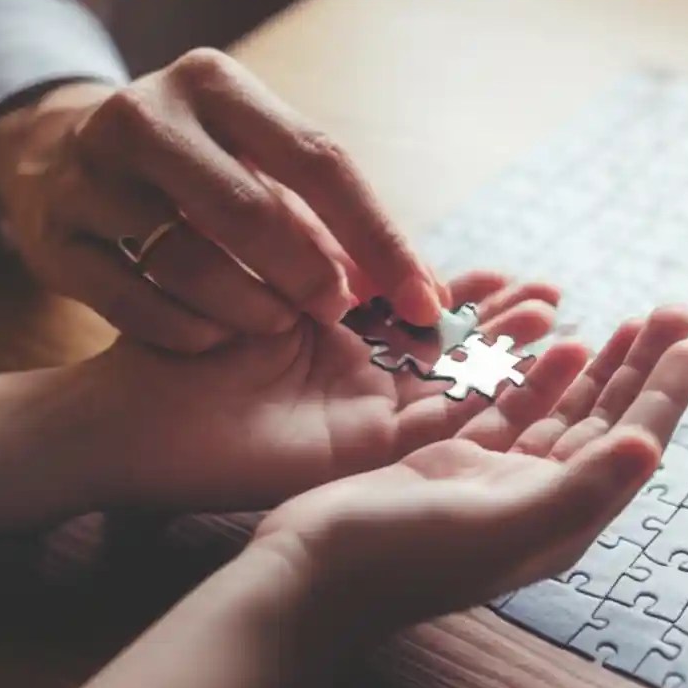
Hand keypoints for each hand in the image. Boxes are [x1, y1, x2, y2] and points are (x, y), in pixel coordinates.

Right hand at [0, 48, 445, 352]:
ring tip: (273, 325)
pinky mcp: (56, 235)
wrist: (59, 158)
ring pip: (187, 259)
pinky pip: (132, 300)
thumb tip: (424, 293)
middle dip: (308, 274)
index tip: (424, 301)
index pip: (320, 161)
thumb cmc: (195, 170)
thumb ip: (333, 222)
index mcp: (218, 87)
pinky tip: (213, 338)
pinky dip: (186, 330)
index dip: (379, 239)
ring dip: (249, 308)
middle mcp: (148, 116)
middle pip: (249, 208)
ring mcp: (90, 174)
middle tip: (337, 313)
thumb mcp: (258, 167)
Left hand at [67, 271, 562, 509]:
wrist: (132, 409)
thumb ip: (320, 261)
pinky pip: (439, 422)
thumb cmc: (181, 339)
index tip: (516, 274)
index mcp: (335, 340)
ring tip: (555, 323)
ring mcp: (362, 418)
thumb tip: (375, 240)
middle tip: (552, 297)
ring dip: (508, 358)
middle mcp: (356, 382)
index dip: (472, 295)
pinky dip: (490, 395)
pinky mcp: (361, 447)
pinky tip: (537, 369)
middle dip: (502, 325)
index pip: (419, 313)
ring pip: (454, 388)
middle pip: (449, 353)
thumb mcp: (263, 277)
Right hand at [249, 306, 687, 634]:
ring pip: (564, 412)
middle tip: (672, 311)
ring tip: (631, 323)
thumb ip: (579, 487)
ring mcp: (495, 481)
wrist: (311, 575)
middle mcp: (537, 500)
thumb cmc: (402, 559)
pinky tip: (561, 345)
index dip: (665, 392)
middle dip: (640, 367)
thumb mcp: (498, 525)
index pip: (630, 443)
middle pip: (606, 422)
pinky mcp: (454, 463)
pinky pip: (512, 410)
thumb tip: (653, 447)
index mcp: (561, 519)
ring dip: (598, 368)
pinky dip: (539, 377)